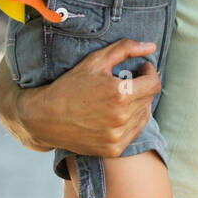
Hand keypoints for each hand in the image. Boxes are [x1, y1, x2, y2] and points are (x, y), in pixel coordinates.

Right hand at [19, 38, 160, 156]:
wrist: (43, 118)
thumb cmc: (70, 85)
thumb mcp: (95, 60)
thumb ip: (125, 49)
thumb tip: (151, 47)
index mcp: (120, 94)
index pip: (154, 83)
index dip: (149, 72)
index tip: (141, 69)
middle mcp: (121, 117)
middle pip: (148, 98)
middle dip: (142, 86)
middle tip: (127, 81)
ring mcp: (117, 136)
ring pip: (143, 115)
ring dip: (137, 104)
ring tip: (120, 98)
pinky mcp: (112, 149)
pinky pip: (135, 132)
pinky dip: (131, 121)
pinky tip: (117, 113)